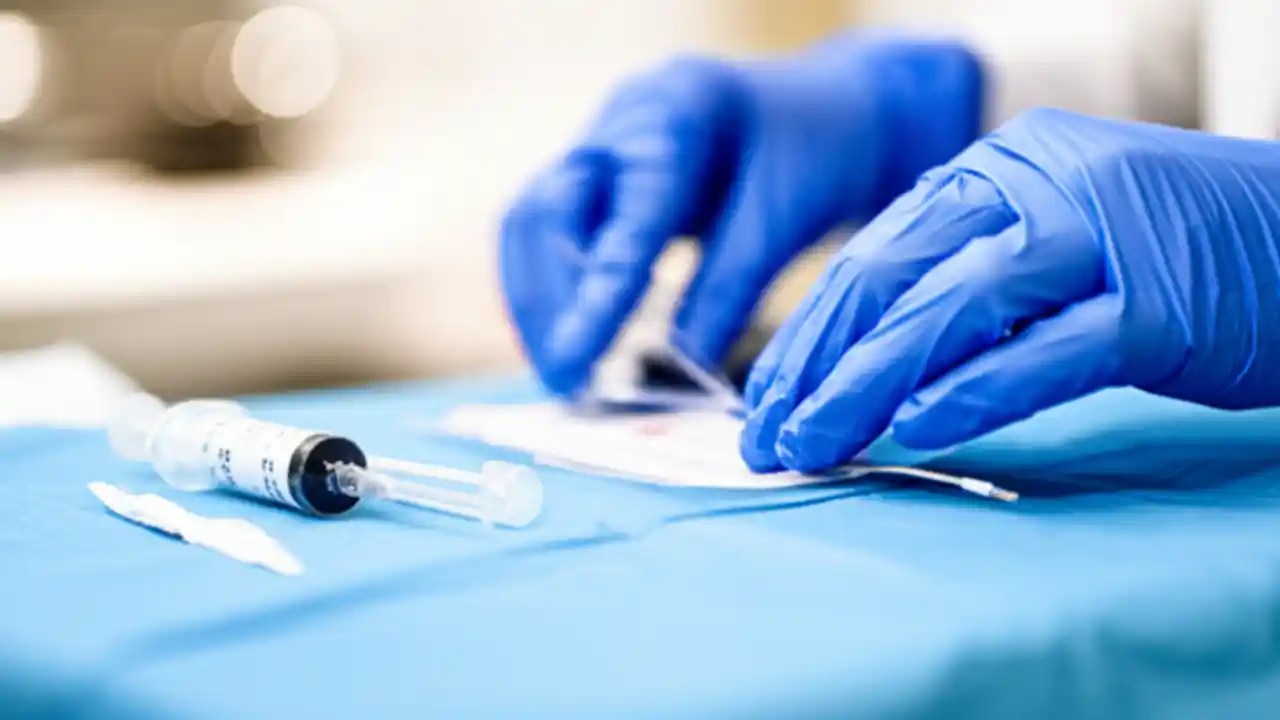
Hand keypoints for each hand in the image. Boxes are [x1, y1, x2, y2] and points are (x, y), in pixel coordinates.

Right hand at [500, 35, 982, 396]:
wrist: (822, 112)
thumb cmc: (817, 153)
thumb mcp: (787, 218)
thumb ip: (731, 286)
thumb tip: (683, 363)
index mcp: (679, 114)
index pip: (625, 217)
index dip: (595, 296)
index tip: (574, 365)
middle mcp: (622, 121)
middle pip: (548, 213)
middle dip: (547, 303)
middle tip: (566, 383)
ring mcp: (601, 142)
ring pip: (532, 223)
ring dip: (536, 302)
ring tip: (562, 373)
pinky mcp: (594, 175)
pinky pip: (545, 232)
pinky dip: (547, 288)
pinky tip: (566, 337)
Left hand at [741, 108, 1279, 471]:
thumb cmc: (1167, 252)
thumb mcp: (1049, 244)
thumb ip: (966, 281)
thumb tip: (865, 361)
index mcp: (996, 170)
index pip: (871, 257)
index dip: (806, 336)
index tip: (762, 402)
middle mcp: (1034, 188)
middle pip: (891, 279)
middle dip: (815, 368)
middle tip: (766, 441)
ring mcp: (1098, 238)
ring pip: (951, 312)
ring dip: (868, 388)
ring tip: (814, 448)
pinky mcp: (1156, 302)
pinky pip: (1045, 351)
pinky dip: (973, 392)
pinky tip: (915, 431)